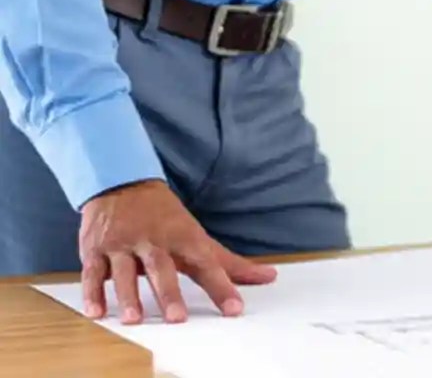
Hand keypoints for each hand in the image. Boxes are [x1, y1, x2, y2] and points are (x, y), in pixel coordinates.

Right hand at [79, 180, 277, 324]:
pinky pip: (93, 272)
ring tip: (134, 319)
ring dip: (128, 295)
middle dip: (169, 292)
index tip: (235, 308)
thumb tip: (270, 277)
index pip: (206, 264)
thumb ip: (230, 263)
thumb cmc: (166, 217)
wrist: (121, 181)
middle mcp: (153, 240)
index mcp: (183, 237)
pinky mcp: (96, 248)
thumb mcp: (197, 235)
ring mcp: (123, 244)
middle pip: (162, 267)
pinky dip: (93, 292)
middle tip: (177, 318)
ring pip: (124, 271)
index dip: (221, 286)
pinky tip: (96, 312)